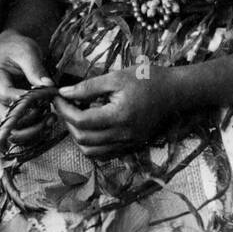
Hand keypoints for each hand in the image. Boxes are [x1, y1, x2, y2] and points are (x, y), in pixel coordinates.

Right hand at [0, 29, 53, 140]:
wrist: (10, 48)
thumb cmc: (16, 47)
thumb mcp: (27, 52)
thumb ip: (36, 69)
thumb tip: (48, 86)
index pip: (7, 97)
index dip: (27, 102)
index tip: (47, 100)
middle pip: (6, 120)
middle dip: (31, 122)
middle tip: (51, 115)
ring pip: (12, 130)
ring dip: (33, 130)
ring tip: (51, 120)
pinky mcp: (7, 114)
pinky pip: (18, 129)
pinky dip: (32, 131)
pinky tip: (47, 123)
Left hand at [54, 67, 178, 158]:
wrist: (175, 92)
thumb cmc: (147, 79)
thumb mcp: (116, 77)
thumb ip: (88, 87)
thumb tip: (64, 93)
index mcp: (119, 116)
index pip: (81, 121)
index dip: (64, 110)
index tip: (57, 98)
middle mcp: (124, 135)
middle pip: (83, 139)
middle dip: (68, 122)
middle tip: (65, 105)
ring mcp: (128, 144)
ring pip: (91, 152)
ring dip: (78, 136)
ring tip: (77, 116)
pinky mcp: (132, 146)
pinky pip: (104, 154)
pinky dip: (92, 144)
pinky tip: (91, 126)